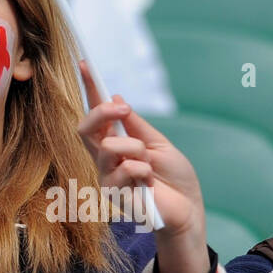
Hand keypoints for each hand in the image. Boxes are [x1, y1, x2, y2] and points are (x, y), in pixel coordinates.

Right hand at [76, 61, 210, 272]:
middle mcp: (107, 158)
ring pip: (107, 147)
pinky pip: (123, 169)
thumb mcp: (159, 143)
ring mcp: (107, 176)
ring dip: (135, 150)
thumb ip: (136, 125)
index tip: (85, 63)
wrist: (187, 209)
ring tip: (150, 167)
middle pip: (85, 127)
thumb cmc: (175, 178)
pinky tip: (149, 183)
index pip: (99, 113)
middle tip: (122, 108)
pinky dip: (142, 171)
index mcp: (118, 142)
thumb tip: (118, 97)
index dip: (91, 88)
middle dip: (102, 111)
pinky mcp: (113, 194)